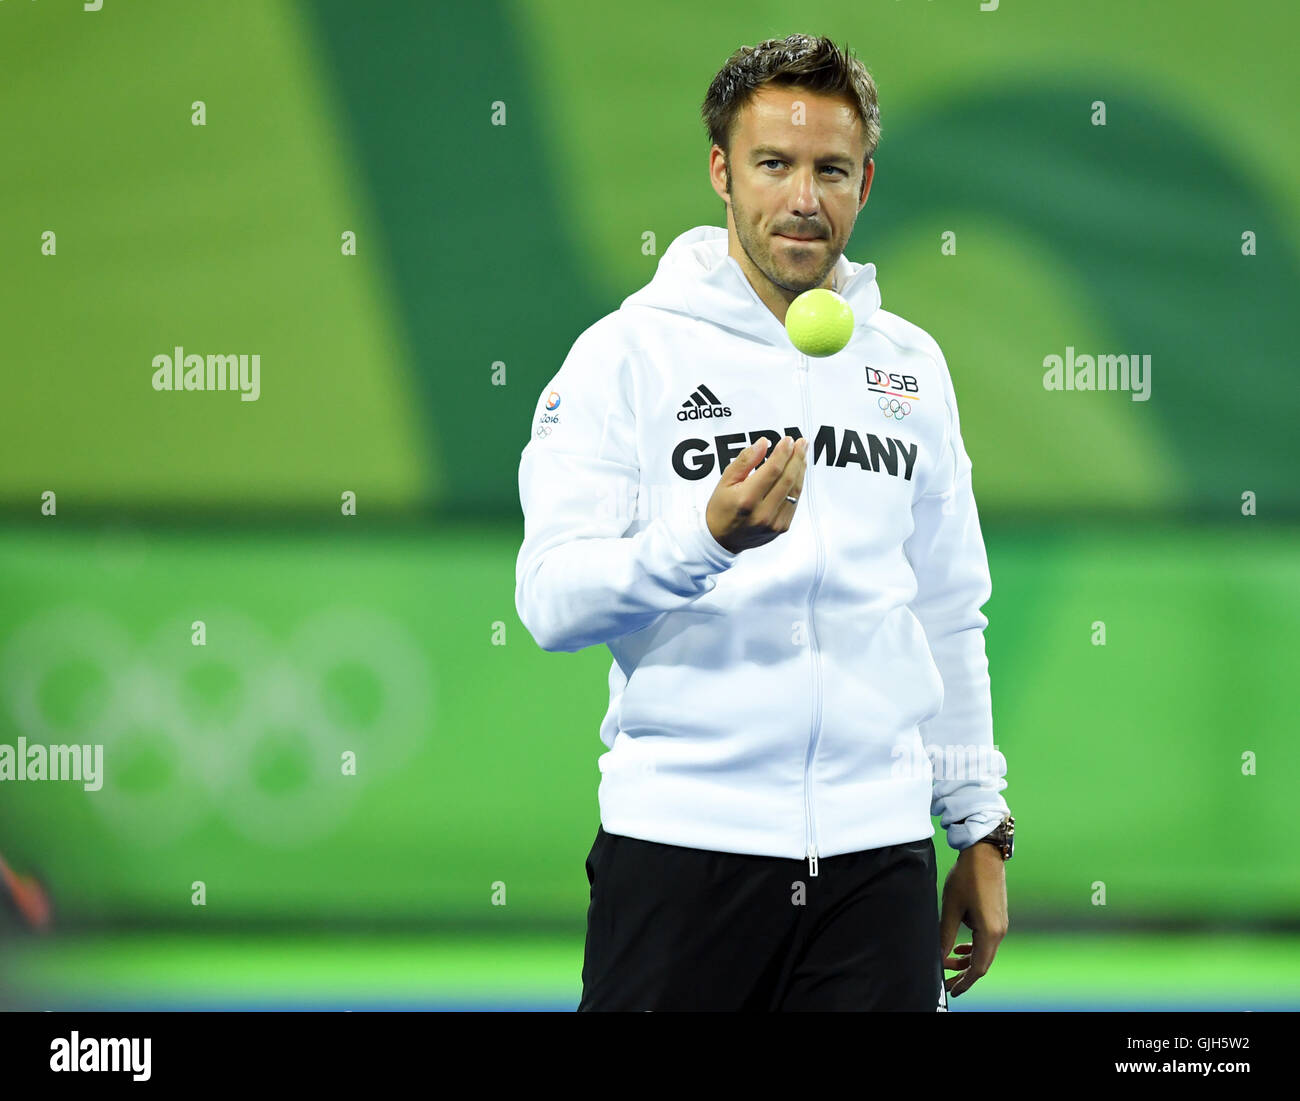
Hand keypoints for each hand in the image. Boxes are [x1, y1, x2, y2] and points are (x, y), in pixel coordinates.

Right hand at [705, 435, 808, 553]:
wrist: (721, 540)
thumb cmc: (721, 508)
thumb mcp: (725, 480)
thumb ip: (745, 460)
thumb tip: (763, 443)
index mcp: (746, 500)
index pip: (773, 470)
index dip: (783, 453)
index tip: (788, 440)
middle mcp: (762, 513)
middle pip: (787, 479)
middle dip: (797, 458)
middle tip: (801, 442)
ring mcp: (774, 523)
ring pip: (795, 491)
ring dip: (800, 470)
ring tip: (802, 454)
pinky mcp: (781, 527)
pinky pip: (795, 502)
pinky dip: (797, 485)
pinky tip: (797, 473)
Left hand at [938, 841, 1007, 998]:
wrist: (984, 854)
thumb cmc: (966, 878)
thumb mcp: (951, 908)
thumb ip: (945, 935)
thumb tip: (939, 956)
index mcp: (989, 932)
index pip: (978, 968)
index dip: (964, 982)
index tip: (951, 991)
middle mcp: (999, 931)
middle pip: (982, 963)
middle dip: (964, 974)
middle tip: (946, 981)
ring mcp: (1000, 924)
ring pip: (984, 952)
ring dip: (967, 959)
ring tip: (948, 962)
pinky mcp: (998, 917)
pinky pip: (986, 941)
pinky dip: (973, 947)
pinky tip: (960, 946)